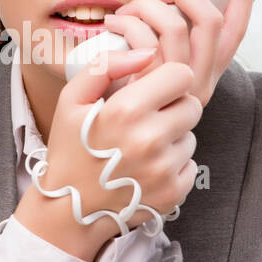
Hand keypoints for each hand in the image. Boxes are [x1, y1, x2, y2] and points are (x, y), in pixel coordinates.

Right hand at [19, 47, 200, 255]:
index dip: (168, 79)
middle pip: (192, 104)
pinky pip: (190, 164)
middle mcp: (149, 140)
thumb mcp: (72, 99)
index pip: (182, 75)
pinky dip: (173, 165)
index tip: (152, 90)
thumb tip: (146, 51)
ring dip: (172, 138)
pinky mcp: (173, 193)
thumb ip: (105, 65)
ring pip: (191, 135)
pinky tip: (146, 169)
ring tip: (142, 148)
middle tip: (146, 120)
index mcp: (126, 110)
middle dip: (173, 107)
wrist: (69, 209)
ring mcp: (163, 170)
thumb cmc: (71, 149)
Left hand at [101, 0, 253, 108]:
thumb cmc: (127, 101)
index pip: (235, 32)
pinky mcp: (151, 86)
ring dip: (148, 5)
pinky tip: (113, 24)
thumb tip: (166, 5)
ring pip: (174, 24)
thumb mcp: (159, 74)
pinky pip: (144, 39)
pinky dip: (127, 21)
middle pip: (210, 20)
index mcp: (206, 74)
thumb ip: (170, 45)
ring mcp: (176, 85)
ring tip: (127, 10)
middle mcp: (199, 80)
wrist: (107, 147)